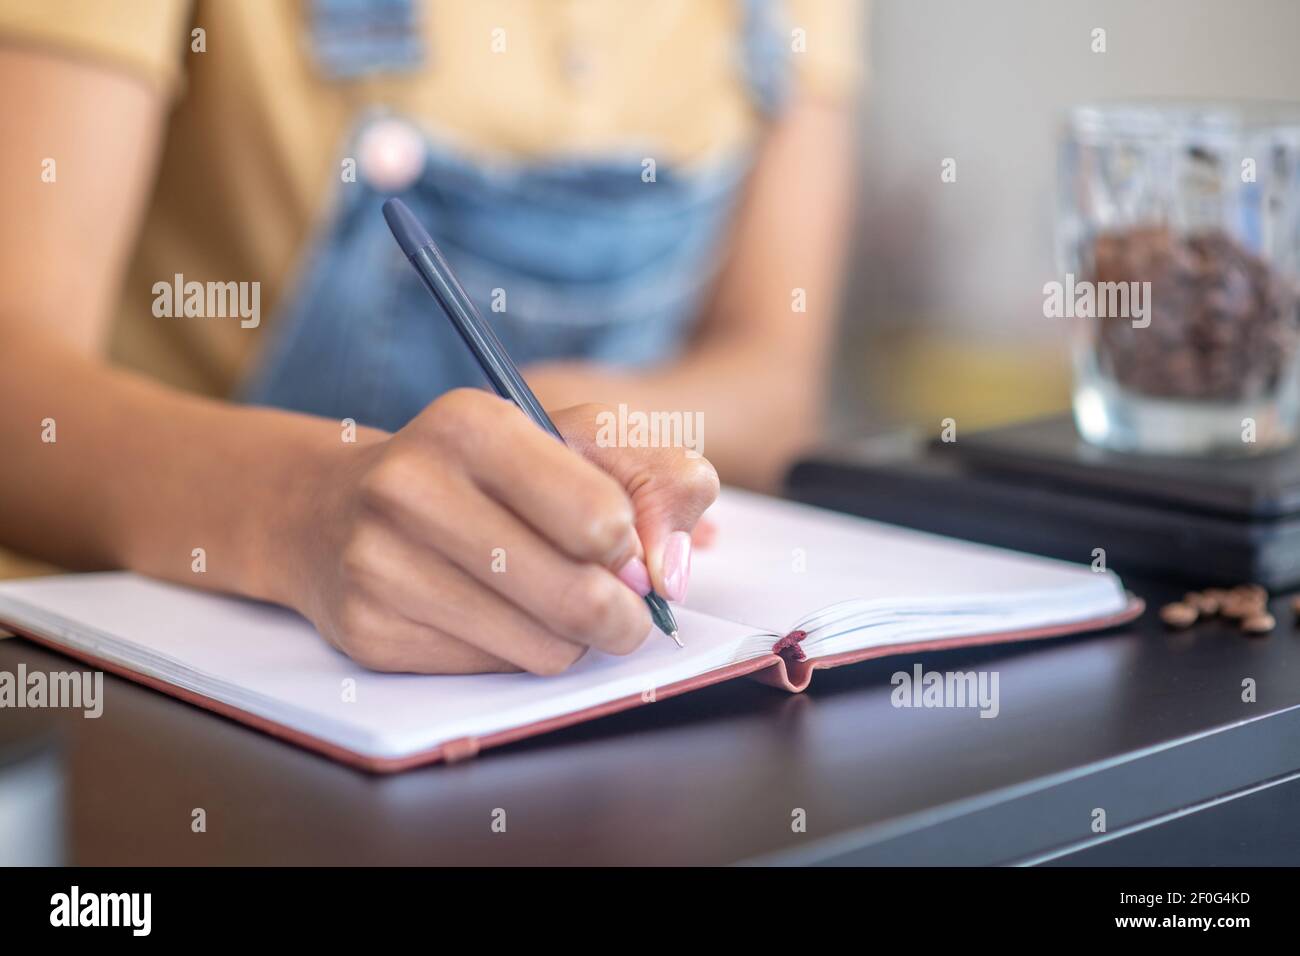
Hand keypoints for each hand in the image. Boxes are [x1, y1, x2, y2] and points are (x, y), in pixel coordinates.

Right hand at [287, 389, 718, 673]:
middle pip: (580, 596)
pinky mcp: (370, 633)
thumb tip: (672, 570)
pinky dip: (518, 653)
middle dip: (624, 614)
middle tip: (624, 607)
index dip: (636, 547)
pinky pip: (494, 673)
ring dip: (572, 638)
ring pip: (544, 648)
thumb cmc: (481, 472)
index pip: (602, 519)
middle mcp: (412, 488)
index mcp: (471, 424)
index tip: (626, 547)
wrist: (332, 511)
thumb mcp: (573, 441)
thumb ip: (657, 479)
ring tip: (553, 603)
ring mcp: (381, 565)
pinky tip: (494, 615)